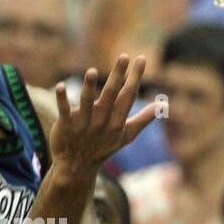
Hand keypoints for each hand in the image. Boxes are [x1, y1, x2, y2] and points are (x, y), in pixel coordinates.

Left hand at [48, 56, 155, 174]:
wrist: (76, 167)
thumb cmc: (103, 147)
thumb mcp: (126, 136)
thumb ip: (143, 119)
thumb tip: (163, 106)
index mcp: (117, 122)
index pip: (128, 96)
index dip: (135, 77)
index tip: (141, 59)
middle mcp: (102, 121)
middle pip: (111, 95)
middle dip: (118, 76)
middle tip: (124, 56)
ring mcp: (83, 124)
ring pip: (87, 102)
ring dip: (89, 87)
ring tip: (92, 71)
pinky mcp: (66, 125)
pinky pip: (64, 111)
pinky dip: (62, 99)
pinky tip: (60, 86)